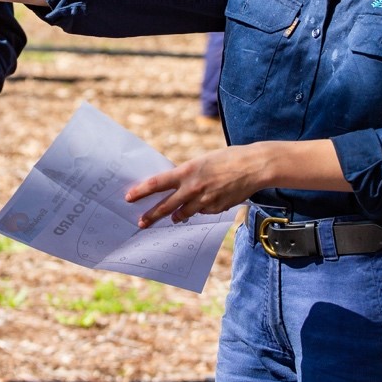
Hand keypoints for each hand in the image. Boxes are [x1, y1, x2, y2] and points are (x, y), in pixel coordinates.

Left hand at [125, 142, 273, 228]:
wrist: (253, 166)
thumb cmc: (227, 159)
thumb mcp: (201, 162)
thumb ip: (187, 176)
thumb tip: (175, 188)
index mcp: (186, 172)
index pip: (156, 183)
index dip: (140, 191)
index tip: (129, 197)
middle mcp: (192, 188)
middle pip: (165, 206)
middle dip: (151, 216)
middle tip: (141, 222)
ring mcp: (204, 201)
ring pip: (184, 214)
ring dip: (176, 216)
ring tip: (172, 218)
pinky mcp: (216, 208)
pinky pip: (203, 212)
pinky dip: (202, 209)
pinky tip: (209, 201)